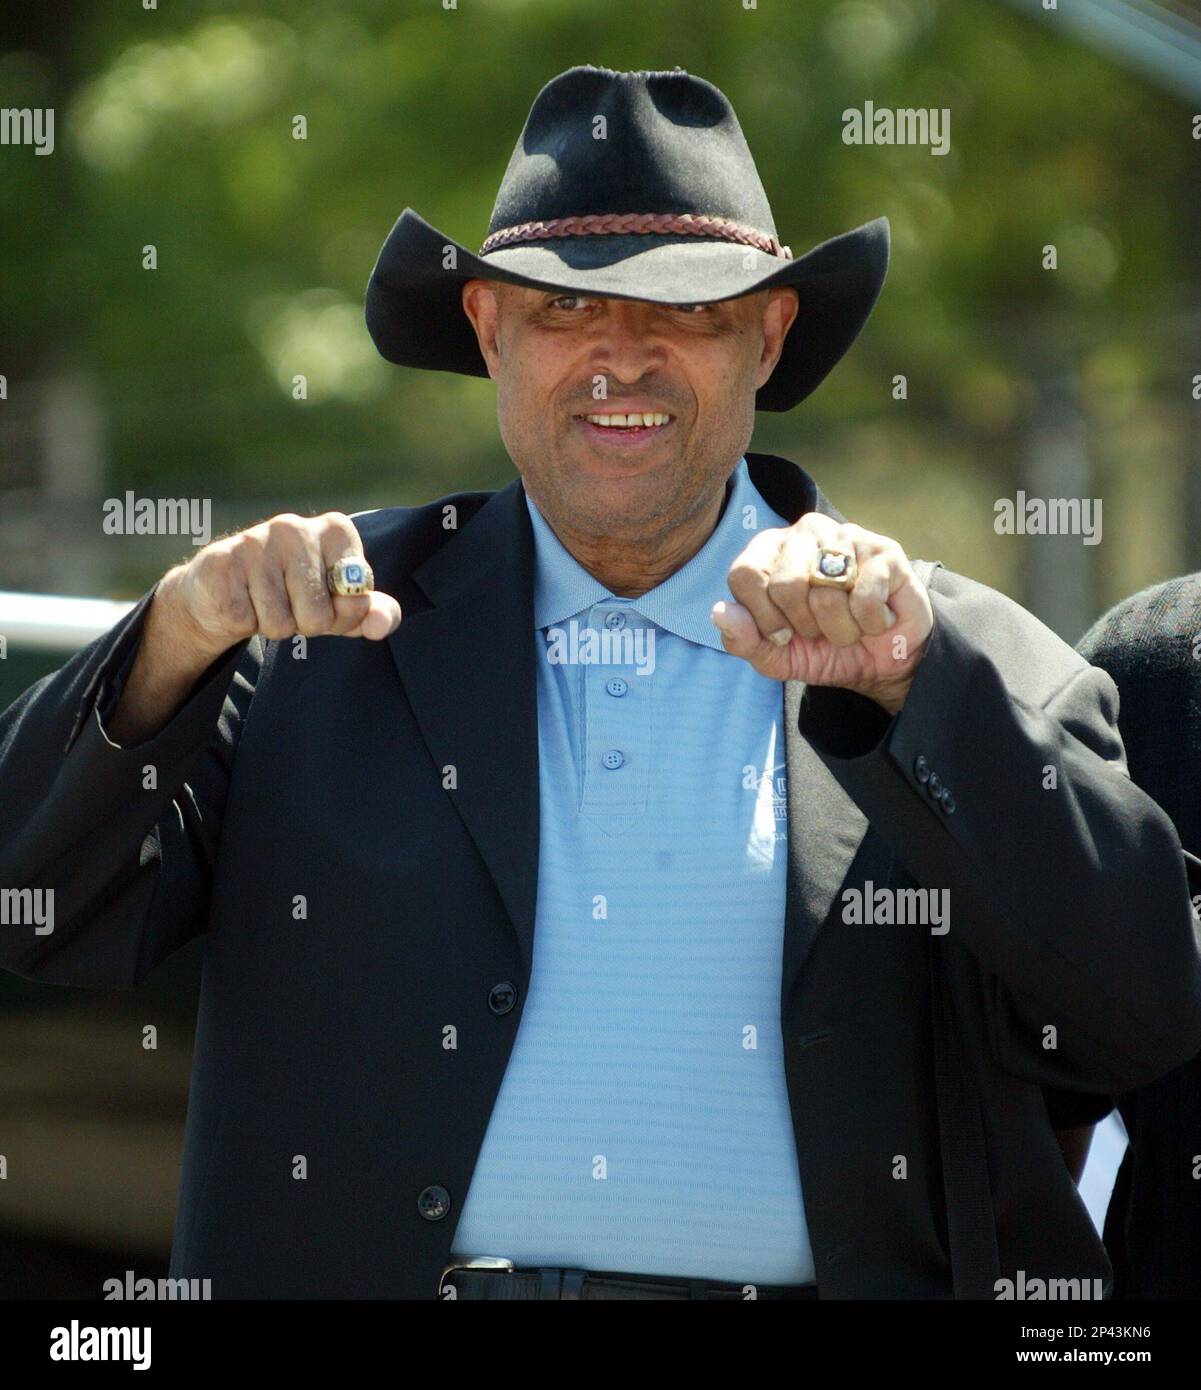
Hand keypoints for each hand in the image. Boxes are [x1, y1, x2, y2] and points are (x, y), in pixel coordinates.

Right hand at [164, 510, 400, 657]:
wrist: (224, 592)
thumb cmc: (293, 595)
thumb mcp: (339, 604)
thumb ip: (372, 612)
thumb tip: (384, 624)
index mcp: (335, 530)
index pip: (357, 597)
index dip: (343, 614)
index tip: (327, 599)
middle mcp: (295, 526)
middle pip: (318, 616)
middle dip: (305, 624)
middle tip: (289, 604)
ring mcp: (255, 542)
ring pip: (281, 623)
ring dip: (273, 625)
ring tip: (263, 602)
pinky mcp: (221, 564)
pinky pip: (246, 623)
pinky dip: (244, 624)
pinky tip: (240, 601)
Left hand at [711, 515, 931, 713]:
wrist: (882, 662)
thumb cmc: (823, 649)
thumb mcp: (775, 656)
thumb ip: (741, 639)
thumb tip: (719, 611)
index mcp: (769, 549)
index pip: (744, 575)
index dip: (762, 618)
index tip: (782, 634)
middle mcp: (805, 532)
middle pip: (785, 585)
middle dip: (805, 625)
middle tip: (821, 629)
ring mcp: (846, 536)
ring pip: (826, 594)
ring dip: (839, 629)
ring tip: (849, 623)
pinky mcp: (884, 551)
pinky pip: (865, 599)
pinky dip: (870, 624)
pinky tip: (876, 618)